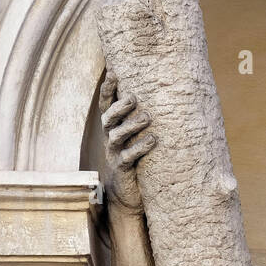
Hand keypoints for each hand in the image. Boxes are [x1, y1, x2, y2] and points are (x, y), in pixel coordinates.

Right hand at [99, 71, 155, 214]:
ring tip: (147, 117)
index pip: (106, 104)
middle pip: (108, 118)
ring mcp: (114, 153)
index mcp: (112, 126)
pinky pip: (127, 157)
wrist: (126, 192)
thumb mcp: (134, 135)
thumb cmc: (135, 157)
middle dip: (120, 107)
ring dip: (131, 125)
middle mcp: (110, 137)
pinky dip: (139, 148)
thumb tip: (159, 91)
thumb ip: (138, 116)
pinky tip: (153, 140)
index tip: (113, 73)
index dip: (107, 89)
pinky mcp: (122, 168)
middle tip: (134, 98)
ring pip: (116, 136)